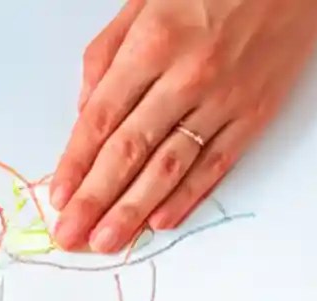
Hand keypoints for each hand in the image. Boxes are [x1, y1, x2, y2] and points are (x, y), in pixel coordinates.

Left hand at [51, 0, 316, 252]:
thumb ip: (107, 54)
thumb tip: (86, 110)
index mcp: (152, 44)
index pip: (101, 118)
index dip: (76, 163)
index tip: (59, 196)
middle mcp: (187, 76)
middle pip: (129, 151)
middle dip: (95, 199)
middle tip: (71, 235)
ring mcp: (225, 98)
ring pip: (170, 166)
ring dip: (134, 210)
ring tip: (108, 241)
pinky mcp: (257, 111)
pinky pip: (216, 163)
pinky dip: (188, 196)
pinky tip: (161, 220)